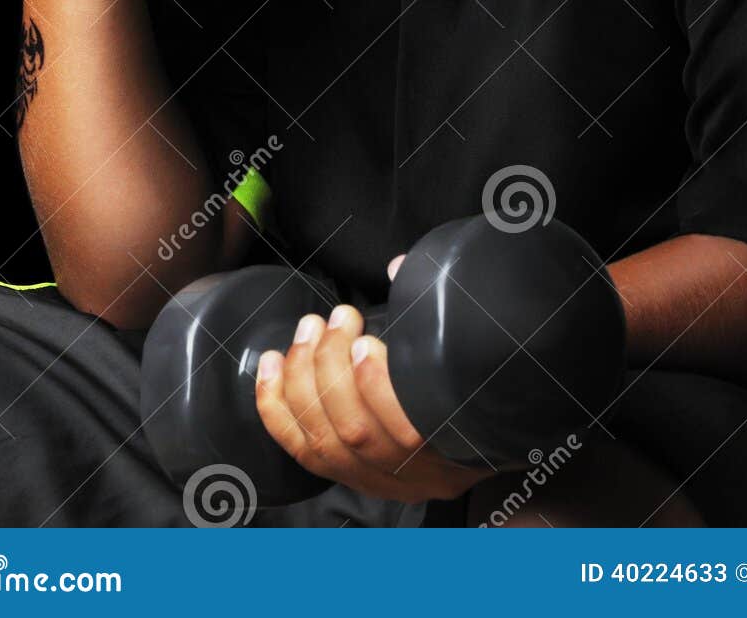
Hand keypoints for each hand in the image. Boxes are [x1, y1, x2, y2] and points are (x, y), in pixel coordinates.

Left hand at [254, 253, 491, 503]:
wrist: (474, 443)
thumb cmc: (469, 389)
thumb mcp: (468, 358)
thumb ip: (433, 316)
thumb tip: (398, 268)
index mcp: (452, 444)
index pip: (409, 430)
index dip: (376, 386)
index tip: (366, 341)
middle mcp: (413, 473)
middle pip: (356, 432)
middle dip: (332, 367)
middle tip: (335, 320)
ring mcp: (375, 478)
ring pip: (325, 441)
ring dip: (304, 378)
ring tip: (308, 330)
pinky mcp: (344, 476)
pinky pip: (299, 449)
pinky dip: (277, 407)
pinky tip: (271, 367)